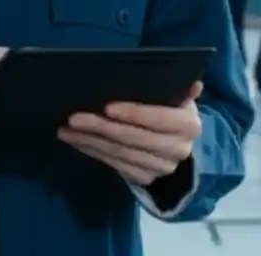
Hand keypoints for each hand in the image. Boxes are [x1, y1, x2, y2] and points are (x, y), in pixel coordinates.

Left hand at [57, 82, 203, 186]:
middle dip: (101, 127)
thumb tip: (194, 83)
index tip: (107, 107)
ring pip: (120, 154)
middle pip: (134, 138)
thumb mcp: (178, 96)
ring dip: (90, 141)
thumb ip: (179, 88)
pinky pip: (114, 165)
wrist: (178, 143)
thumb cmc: (171, 109)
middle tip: (74, 118)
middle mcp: (178, 150)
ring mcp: (161, 168)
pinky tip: (76, 141)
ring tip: (66, 129)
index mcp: (188, 125)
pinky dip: (92, 151)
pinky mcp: (145, 178)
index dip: (134, 114)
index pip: (159, 119)